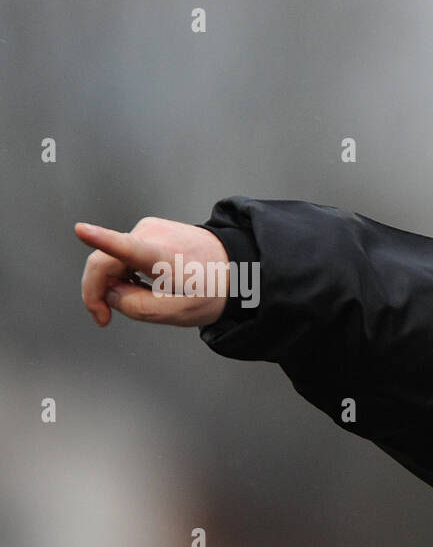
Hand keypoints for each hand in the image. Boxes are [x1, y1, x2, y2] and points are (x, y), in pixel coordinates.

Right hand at [76, 217, 230, 327]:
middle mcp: (151, 234)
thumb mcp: (177, 312)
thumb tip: (108, 293)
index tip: (81, 230)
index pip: (126, 247)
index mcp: (160, 255)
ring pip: (113, 260)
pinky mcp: (151, 229)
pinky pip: (125, 254)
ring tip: (145, 299)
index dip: (100, 239)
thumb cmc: (212, 290)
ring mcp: (149, 228)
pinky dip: (127, 273)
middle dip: (99, 292)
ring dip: (116, 284)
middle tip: (105, 319)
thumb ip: (137, 307)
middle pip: (105, 262)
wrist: (236, 266)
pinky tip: (146, 285)